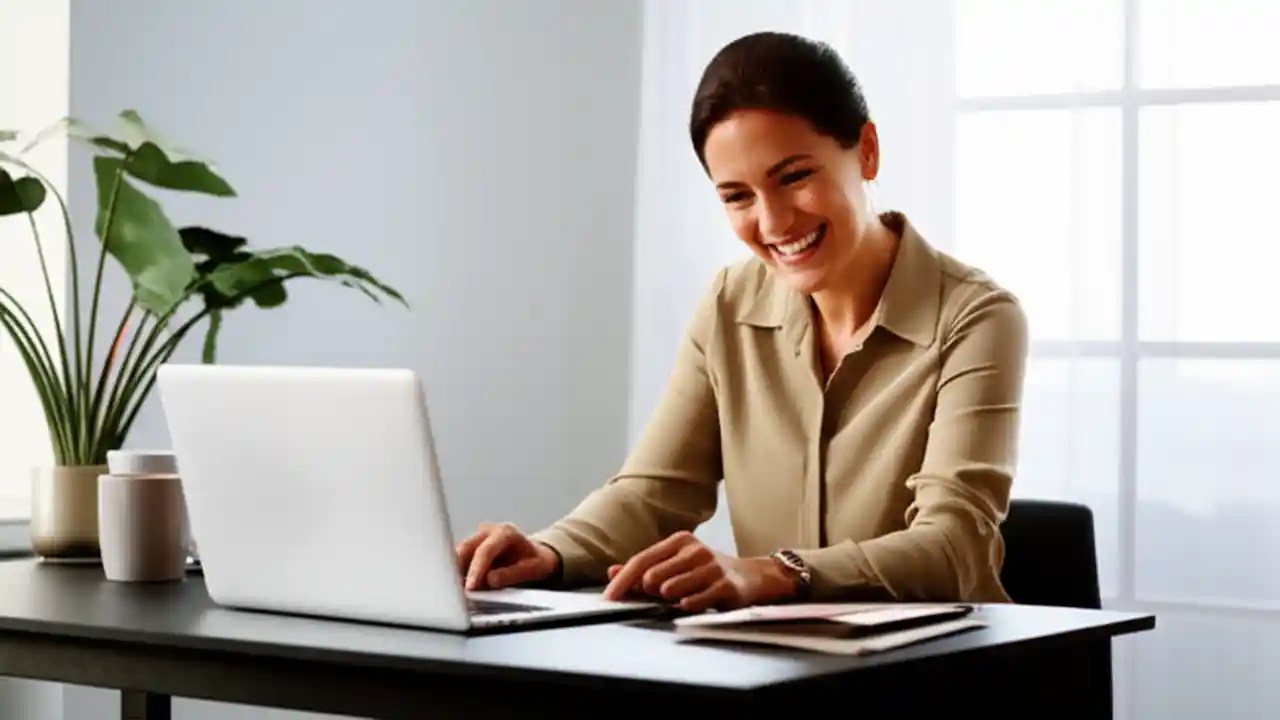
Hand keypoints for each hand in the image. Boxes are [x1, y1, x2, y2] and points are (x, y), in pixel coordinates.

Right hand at [455, 522, 559, 590]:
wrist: (535, 555)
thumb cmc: (535, 561)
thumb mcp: (533, 569)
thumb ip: (513, 574)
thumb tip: (490, 579)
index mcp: (505, 532)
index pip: (485, 550)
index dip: (476, 570)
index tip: (470, 587)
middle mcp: (488, 531)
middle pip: (465, 549)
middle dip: (458, 571)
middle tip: (458, 593)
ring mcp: (476, 538)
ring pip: (457, 554)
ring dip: (455, 573)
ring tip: (459, 593)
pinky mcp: (469, 548)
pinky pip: (457, 560)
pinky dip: (457, 574)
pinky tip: (459, 588)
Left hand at [602, 531, 796, 611]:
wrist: (750, 577)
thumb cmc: (705, 573)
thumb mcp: (675, 565)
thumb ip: (644, 569)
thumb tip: (612, 572)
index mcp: (679, 541)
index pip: (642, 560)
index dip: (623, 580)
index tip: (608, 598)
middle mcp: (694, 550)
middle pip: (653, 575)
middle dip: (646, 591)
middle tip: (655, 597)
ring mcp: (711, 566)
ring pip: (672, 587)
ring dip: (667, 599)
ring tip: (675, 598)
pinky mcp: (726, 585)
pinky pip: (695, 600)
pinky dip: (687, 605)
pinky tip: (687, 605)